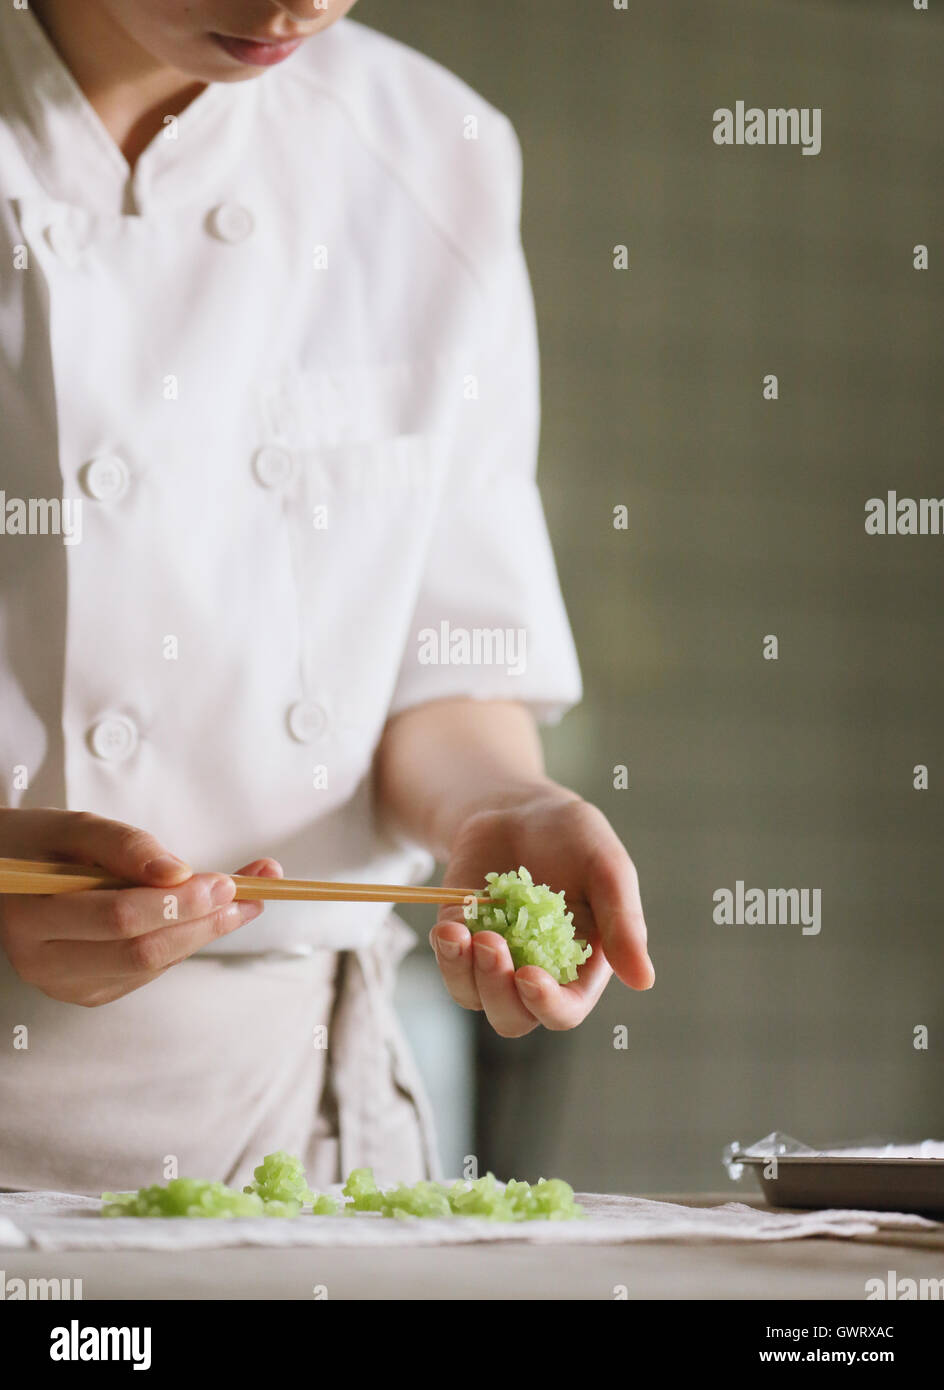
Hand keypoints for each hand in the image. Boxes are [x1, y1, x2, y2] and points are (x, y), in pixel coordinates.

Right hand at [0, 808, 279, 1006]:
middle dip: (203, 922)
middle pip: (141, 952)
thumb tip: (178, 873)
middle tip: (249, 891)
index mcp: (31, 918)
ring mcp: (67, 986)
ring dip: (206, 932)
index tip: (224, 881)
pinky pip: (149, 971)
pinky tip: (208, 916)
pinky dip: (185, 941)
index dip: (176, 902)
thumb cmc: (37, 845)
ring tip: (248, 899)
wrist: (5, 876)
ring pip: (151, 966)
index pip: (117, 918)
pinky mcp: (90, 993)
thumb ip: (125, 845)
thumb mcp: (74, 827)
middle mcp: (44, 963)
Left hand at [429, 786, 652, 1036]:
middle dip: (498, 991)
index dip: (547, 1004)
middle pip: (513, 1017)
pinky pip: (449, 965)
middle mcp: (536, 972)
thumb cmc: (575, 838)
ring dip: (465, 973)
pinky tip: (448, 926)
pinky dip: (445, 952)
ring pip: (474, 998)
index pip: (565, 1010)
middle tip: (490, 944)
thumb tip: (644, 980)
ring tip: (462, 933)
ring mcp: (494, 959)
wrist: (521, 810)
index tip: (529, 975)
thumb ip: (624, 923)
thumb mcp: (607, 870)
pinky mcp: (461, 940)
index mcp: (580, 966)